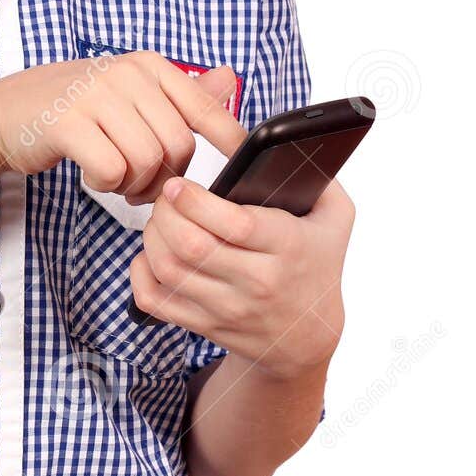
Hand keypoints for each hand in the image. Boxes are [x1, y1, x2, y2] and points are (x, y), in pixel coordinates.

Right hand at [0, 52, 238, 205]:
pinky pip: (112, 170)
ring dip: (134, 185)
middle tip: (142, 183)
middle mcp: (125, 74)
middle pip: (178, 146)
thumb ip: (180, 94)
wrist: (7, 113)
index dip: (229, 142)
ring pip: (147, 162)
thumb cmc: (75, 110)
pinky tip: (93, 174)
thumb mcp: (130, 93)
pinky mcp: (68, 123)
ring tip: (116, 177)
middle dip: (165, 178)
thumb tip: (229, 78)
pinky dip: (106, 183)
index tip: (242, 167)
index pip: (204, 108)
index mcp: (148, 66)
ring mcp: (95, 95)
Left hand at [129, 155, 355, 379]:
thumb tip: (287, 138)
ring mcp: (229, 309)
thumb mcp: (334, 218)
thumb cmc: (316, 265)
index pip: (235, 225)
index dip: (195, 201)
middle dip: (166, 213)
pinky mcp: (205, 326)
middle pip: (191, 245)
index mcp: (287, 247)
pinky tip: (151, 255)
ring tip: (161, 220)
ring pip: (169, 270)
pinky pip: (155, 301)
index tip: (178, 185)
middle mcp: (257, 282)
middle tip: (166, 198)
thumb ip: (318, 176)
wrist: (307, 337)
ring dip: (152, 237)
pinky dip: (141, 273)